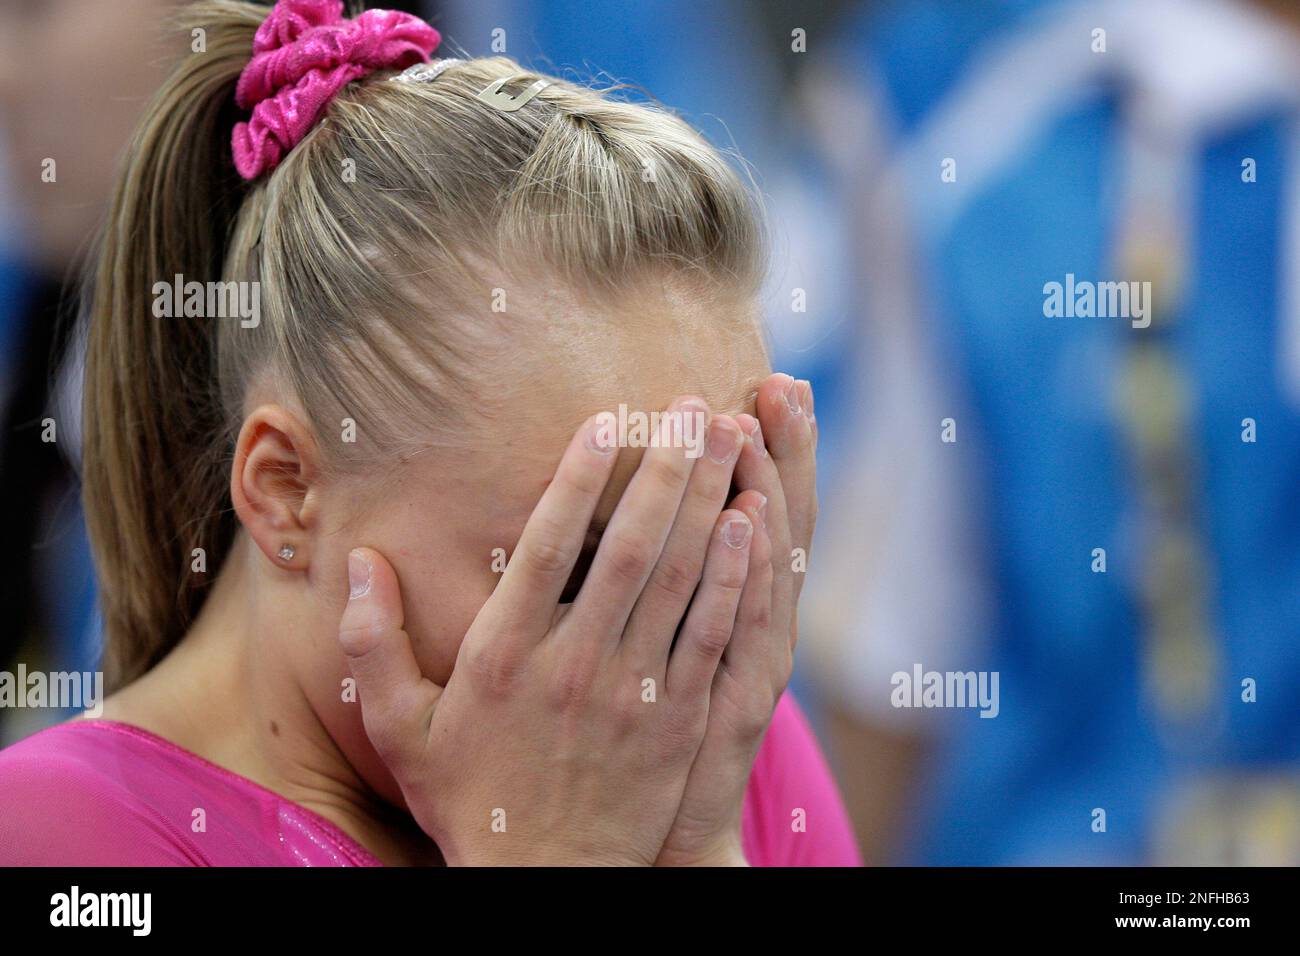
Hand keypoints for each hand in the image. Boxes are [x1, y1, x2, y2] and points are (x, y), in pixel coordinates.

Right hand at [338, 398, 757, 865]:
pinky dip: (733, 576)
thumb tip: (357, 563)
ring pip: (679, 580)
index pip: (545, 549)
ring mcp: (634, 692)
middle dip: (664, 469)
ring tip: (730, 438)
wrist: (548, 880)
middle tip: (690, 403)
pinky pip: (712, 633)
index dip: (578, 480)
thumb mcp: (400, 729)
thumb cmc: (470, 798)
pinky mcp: (679, 719)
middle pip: (629, 549)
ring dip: (708, 503)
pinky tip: (752, 525)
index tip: (606, 421)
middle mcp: (574, 665)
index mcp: (504, 657)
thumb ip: (372, 644)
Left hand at [655, 372, 817, 865]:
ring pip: (766, 567)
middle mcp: (758, 633)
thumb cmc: (648, 746)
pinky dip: (751, 574)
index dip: (779, 451)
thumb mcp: (685, 665)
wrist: (652, 839)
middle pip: (779, 526)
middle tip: (782, 380)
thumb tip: (682, 507)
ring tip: (757, 423)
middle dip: (783, 452)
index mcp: (742, 614)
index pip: (767, 515)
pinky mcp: (726, 709)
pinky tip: (747, 518)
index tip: (773, 382)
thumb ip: (681, 589)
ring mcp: (747, 668)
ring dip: (765, 492)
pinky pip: (741, 628)